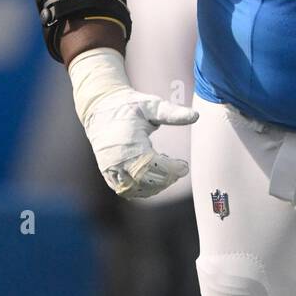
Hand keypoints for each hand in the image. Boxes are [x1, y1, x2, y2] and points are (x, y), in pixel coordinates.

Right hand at [69, 48, 198, 199]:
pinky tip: (150, 175)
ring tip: (164, 168)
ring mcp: (111, 169)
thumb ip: (172, 113)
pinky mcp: (107, 174)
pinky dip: (141, 188)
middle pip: (148, 182)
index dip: (173, 169)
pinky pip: (125, 190)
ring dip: (155, 185)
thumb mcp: (151, 105)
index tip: (184, 166)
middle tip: (178, 168)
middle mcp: (118, 160)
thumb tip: (196, 115)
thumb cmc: (128, 106)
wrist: (99, 109)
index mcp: (130, 144)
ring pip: (137, 190)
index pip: (156, 166)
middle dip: (167, 178)